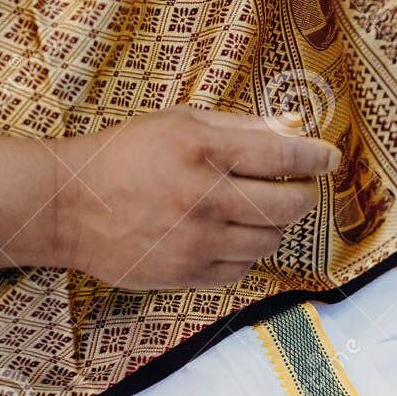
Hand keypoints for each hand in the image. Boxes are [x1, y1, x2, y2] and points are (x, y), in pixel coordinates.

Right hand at [55, 107, 337, 288]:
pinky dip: (246, 253)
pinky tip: (229, 235)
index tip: (329, 159)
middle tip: (295, 189)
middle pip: (289, 206)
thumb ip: (242, 126)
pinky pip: (242, 269)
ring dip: (274, 225)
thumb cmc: (126, 154)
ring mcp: (195, 241)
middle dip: (302, 196)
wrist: (66, 205)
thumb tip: (296, 127)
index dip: (317, 159)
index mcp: (202, 151)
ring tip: (256, 211)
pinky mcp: (186, 273)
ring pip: (270, 240)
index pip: (284, 158)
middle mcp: (203, 198)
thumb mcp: (180, 122)